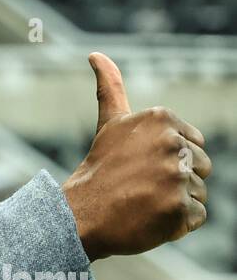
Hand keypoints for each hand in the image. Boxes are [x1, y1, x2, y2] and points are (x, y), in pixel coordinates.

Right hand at [61, 52, 210, 261]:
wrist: (78, 218)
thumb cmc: (97, 172)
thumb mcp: (110, 125)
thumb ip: (112, 88)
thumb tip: (96, 55)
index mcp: (161, 119)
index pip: (193, 143)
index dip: (169, 161)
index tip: (141, 169)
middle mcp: (172, 144)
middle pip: (201, 166)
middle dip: (175, 181)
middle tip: (141, 189)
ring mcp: (176, 178)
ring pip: (199, 192)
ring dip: (175, 203)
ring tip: (143, 205)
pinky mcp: (179, 209)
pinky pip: (198, 217)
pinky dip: (177, 224)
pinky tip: (150, 219)